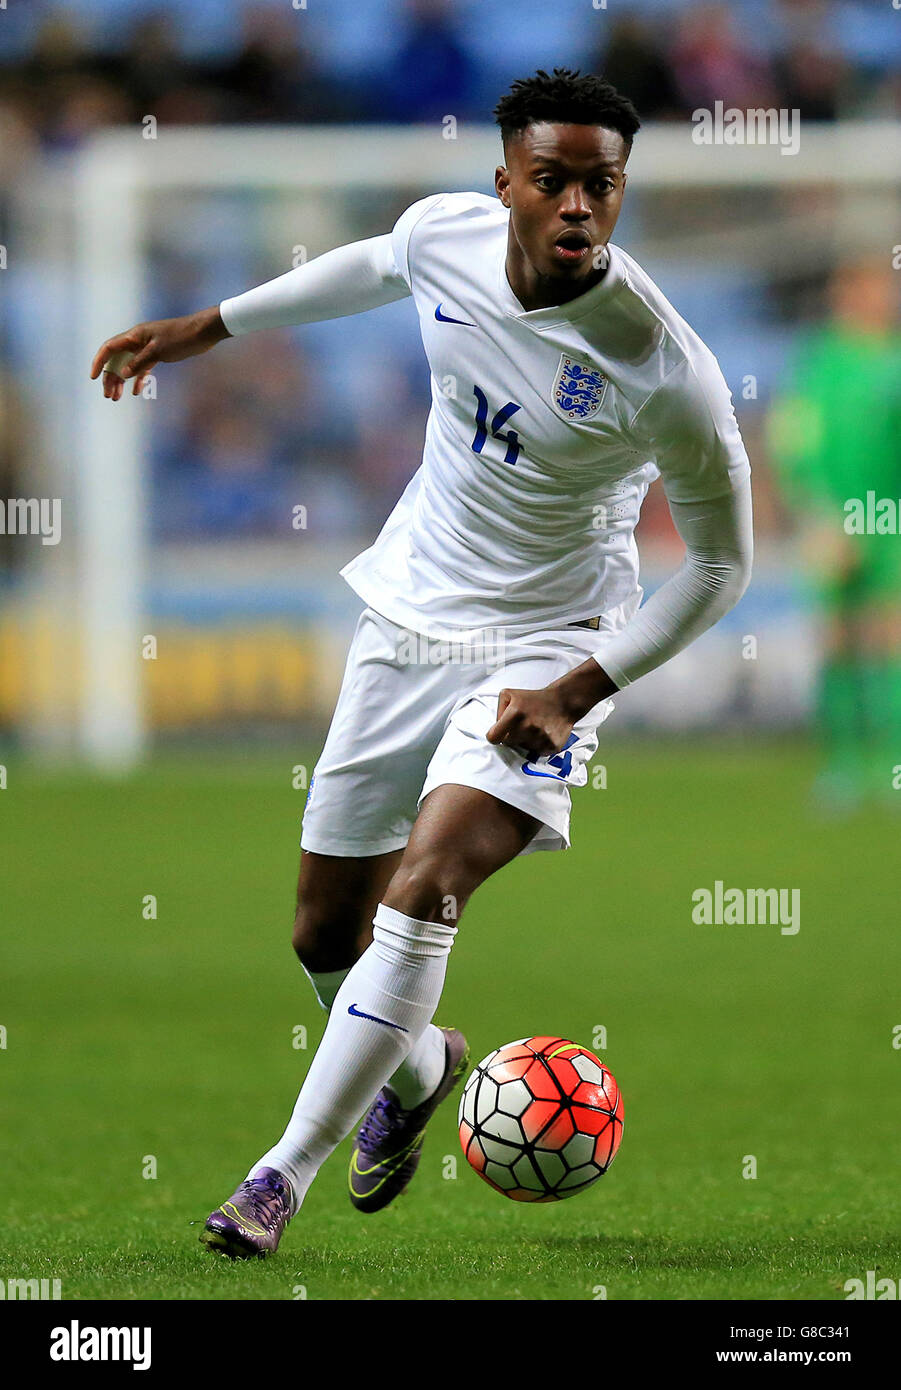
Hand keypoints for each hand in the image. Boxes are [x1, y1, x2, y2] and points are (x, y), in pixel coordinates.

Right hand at [89, 306, 229, 399]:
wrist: (202, 332)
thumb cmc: (181, 337)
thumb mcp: (158, 351)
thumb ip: (139, 362)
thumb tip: (122, 374)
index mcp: (134, 336)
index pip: (109, 348)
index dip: (99, 362)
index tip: (93, 377)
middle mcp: (137, 340)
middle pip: (116, 359)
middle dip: (110, 378)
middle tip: (109, 396)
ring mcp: (146, 347)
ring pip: (128, 365)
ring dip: (121, 381)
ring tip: (117, 397)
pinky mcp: (157, 354)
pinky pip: (142, 367)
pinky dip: (138, 379)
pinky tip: (135, 391)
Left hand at [486, 686, 575, 759]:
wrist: (562, 702)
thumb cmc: (535, 699)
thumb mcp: (509, 695)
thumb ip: (497, 711)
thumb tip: (495, 727)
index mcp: (515, 714)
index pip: (494, 737)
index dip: (494, 735)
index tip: (498, 733)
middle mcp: (528, 727)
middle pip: (508, 743)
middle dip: (512, 735)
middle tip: (521, 724)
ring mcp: (540, 738)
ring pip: (523, 748)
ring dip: (525, 740)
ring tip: (534, 727)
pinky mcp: (551, 746)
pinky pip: (537, 752)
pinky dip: (537, 745)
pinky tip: (542, 733)